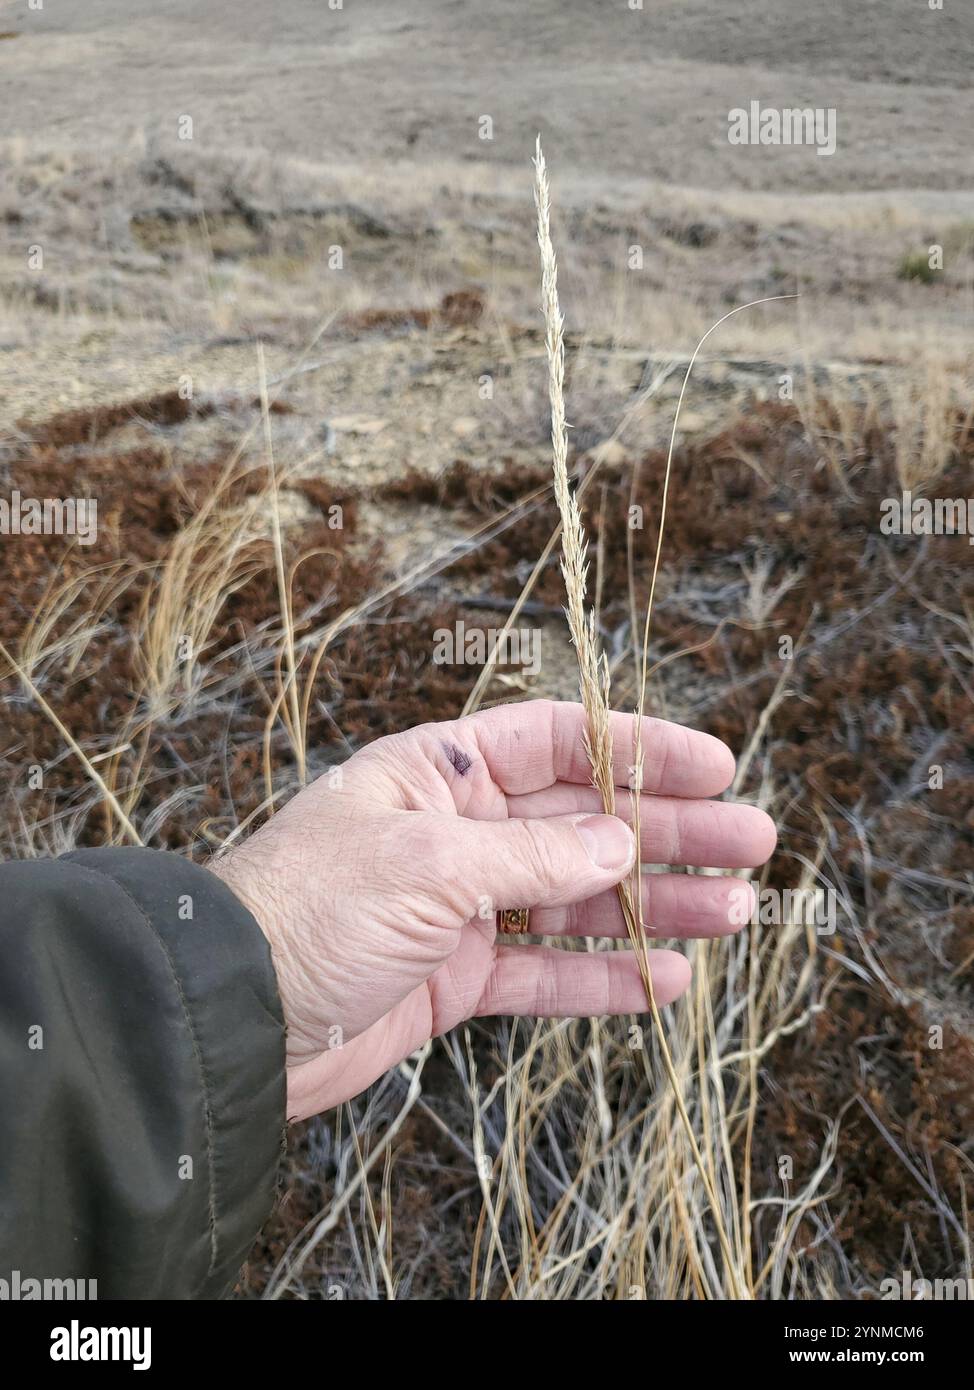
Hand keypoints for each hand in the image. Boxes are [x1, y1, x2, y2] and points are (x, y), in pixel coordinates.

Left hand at [208, 700, 775, 1120]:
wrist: (233, 1019)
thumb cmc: (312, 909)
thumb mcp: (429, 863)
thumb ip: (533, 853)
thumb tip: (624, 840)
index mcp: (439, 772)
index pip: (557, 741)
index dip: (640, 747)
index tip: (718, 764)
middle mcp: (456, 832)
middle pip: (584, 820)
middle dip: (669, 830)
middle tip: (755, 842)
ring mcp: (459, 908)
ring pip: (577, 897)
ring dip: (654, 904)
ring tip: (736, 912)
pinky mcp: (456, 980)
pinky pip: (547, 971)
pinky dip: (605, 977)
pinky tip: (666, 979)